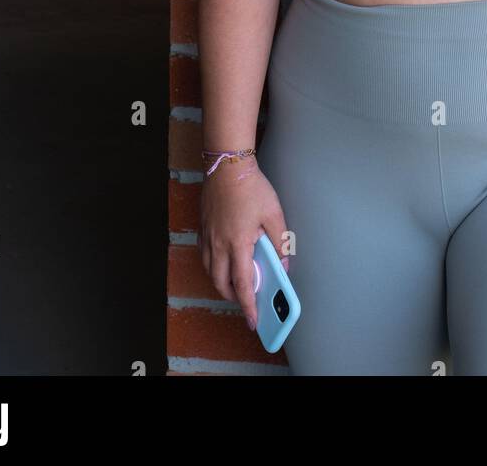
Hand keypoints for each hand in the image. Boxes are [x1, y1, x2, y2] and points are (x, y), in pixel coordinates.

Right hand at [198, 157, 291, 334]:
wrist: (227, 164)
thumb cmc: (251, 187)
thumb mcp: (274, 214)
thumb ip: (279, 242)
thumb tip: (283, 265)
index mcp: (238, 243)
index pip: (242, 284)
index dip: (248, 305)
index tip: (253, 321)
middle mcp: (219, 244)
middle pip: (221, 283)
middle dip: (233, 297)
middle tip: (246, 302)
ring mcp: (208, 236)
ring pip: (210, 271)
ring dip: (222, 282)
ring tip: (236, 284)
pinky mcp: (203, 227)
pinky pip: (205, 255)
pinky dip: (214, 265)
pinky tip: (224, 261)